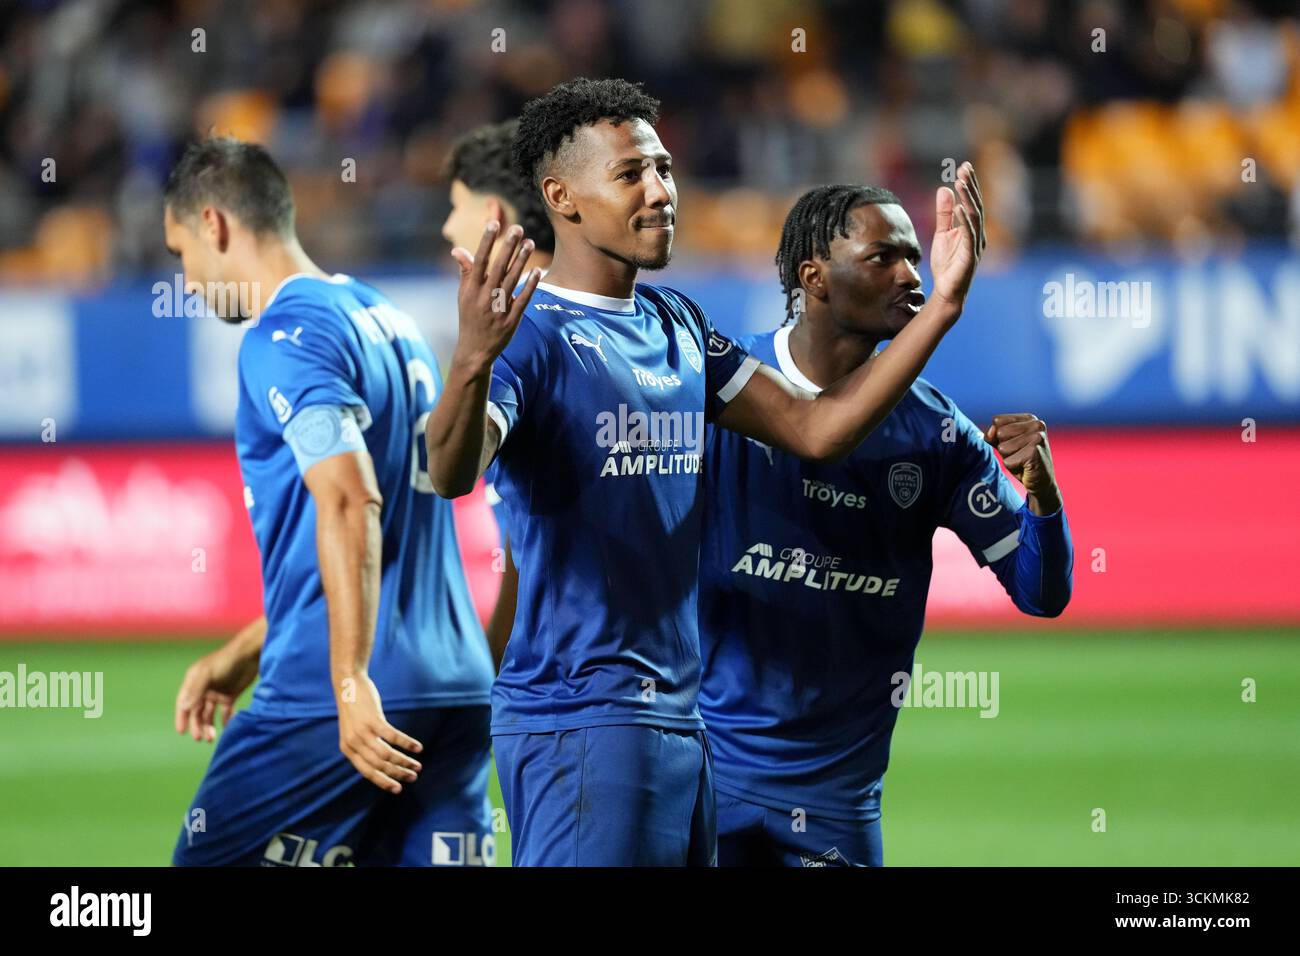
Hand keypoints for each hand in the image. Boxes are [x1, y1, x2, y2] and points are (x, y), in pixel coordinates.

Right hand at [174, 642, 258, 742]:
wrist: (250, 654)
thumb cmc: (226, 661)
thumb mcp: (207, 674)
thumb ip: (195, 690)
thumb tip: (183, 707)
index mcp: (194, 682)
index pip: (183, 703)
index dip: (181, 717)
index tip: (182, 731)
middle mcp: (203, 688)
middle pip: (197, 711)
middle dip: (198, 725)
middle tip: (201, 738)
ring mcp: (217, 692)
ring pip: (210, 714)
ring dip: (209, 726)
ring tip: (212, 737)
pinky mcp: (231, 695)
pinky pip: (226, 712)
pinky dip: (226, 720)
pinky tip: (227, 728)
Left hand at [335, 674, 423, 793]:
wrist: (347, 683)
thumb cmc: (354, 708)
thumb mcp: (352, 730)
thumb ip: (362, 746)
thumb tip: (381, 762)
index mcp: (347, 749)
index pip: (367, 772)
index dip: (384, 782)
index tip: (398, 789)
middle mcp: (353, 743)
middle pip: (379, 765)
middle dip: (398, 773)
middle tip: (413, 777)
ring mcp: (362, 732)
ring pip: (387, 754)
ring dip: (404, 762)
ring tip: (417, 765)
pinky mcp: (373, 720)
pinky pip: (393, 737)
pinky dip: (407, 744)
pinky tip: (418, 748)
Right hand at [450, 221, 542, 371]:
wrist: (475, 350)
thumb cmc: (470, 318)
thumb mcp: (463, 296)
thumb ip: (465, 272)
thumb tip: (457, 250)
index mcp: (470, 290)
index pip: (479, 261)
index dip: (486, 242)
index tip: (493, 224)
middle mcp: (483, 298)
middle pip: (498, 268)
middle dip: (507, 247)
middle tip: (518, 228)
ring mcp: (498, 309)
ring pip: (512, 280)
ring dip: (521, 261)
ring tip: (529, 243)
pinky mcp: (511, 320)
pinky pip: (522, 299)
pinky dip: (530, 285)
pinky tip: (538, 270)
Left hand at [929, 162, 985, 308]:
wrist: (947, 291)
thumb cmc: (947, 264)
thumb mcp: (942, 233)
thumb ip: (943, 213)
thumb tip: (944, 189)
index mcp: (972, 228)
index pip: (971, 202)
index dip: (969, 184)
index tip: (963, 167)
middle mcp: (978, 234)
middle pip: (975, 205)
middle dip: (970, 186)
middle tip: (964, 168)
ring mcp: (975, 245)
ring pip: (974, 217)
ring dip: (968, 199)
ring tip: (960, 183)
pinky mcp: (970, 256)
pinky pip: (969, 236)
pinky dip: (964, 221)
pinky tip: (958, 208)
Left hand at [985, 413, 1060, 514]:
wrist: (1040, 481)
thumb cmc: (1021, 460)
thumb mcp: (1004, 444)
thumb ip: (993, 435)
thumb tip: (991, 431)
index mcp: (1029, 418)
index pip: (997, 421)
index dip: (1000, 436)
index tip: (1015, 444)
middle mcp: (1036, 424)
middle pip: (999, 433)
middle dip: (1004, 448)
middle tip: (1019, 454)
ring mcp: (1038, 437)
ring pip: (1003, 447)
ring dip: (1009, 458)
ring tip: (1022, 460)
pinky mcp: (1035, 452)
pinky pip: (1008, 461)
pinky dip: (1013, 467)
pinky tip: (1026, 467)